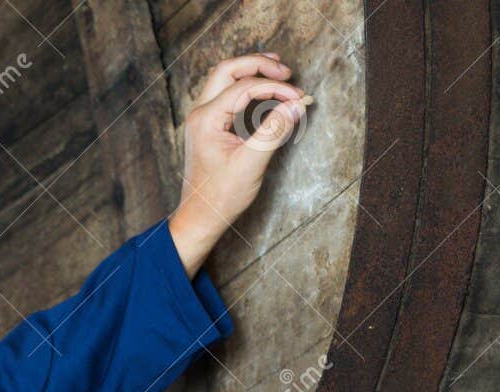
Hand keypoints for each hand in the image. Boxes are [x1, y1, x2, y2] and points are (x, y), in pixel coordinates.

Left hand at [168, 51, 309, 276]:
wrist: (200, 218)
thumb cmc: (221, 196)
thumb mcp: (251, 164)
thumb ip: (274, 131)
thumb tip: (297, 105)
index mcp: (206, 119)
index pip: (245, 86)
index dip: (276, 87)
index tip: (299, 98)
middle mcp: (200, 113)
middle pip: (228, 70)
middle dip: (259, 64)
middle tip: (286, 71)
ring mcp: (202, 119)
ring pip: (225, 79)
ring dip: (251, 71)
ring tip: (278, 70)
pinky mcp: (208, 126)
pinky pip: (226, 94)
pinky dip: (246, 86)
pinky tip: (264, 90)